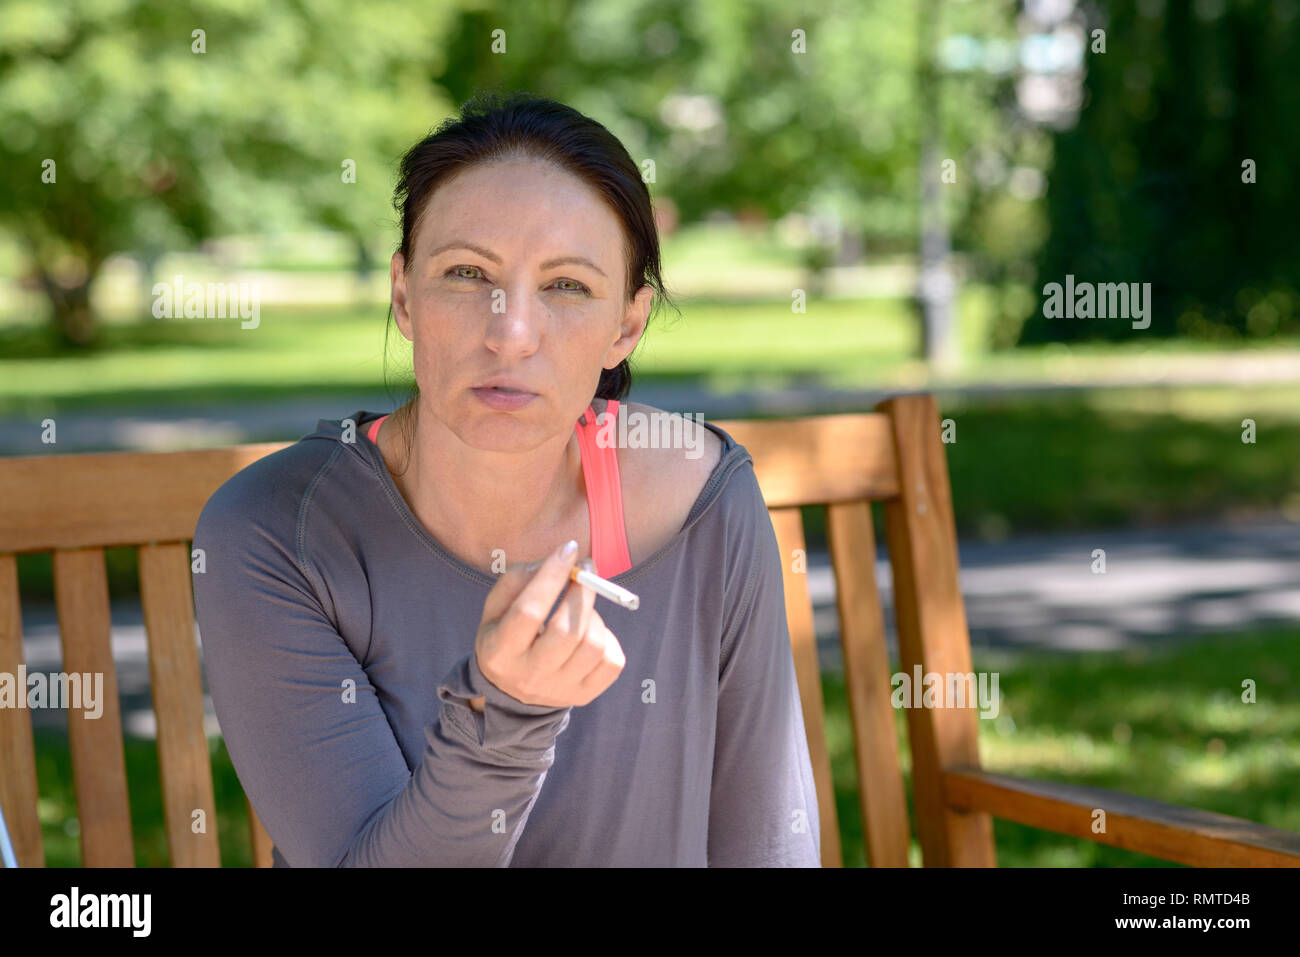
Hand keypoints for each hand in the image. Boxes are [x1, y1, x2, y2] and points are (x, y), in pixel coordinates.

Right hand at [472, 541, 625, 708]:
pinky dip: (609, 638)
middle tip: (585, 569)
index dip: (552, 576)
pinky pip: (613, 661)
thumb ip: (517, 579)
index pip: (529, 611)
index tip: (569, 549)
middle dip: (583, 591)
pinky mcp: (585, 695)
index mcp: (499, 651)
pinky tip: (591, 631)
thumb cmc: (507, 635)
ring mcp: (560, 689)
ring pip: (593, 644)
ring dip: (594, 614)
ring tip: (582, 606)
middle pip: (567, 631)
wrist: (514, 691)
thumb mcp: (497, 608)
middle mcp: (529, 675)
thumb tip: (557, 561)